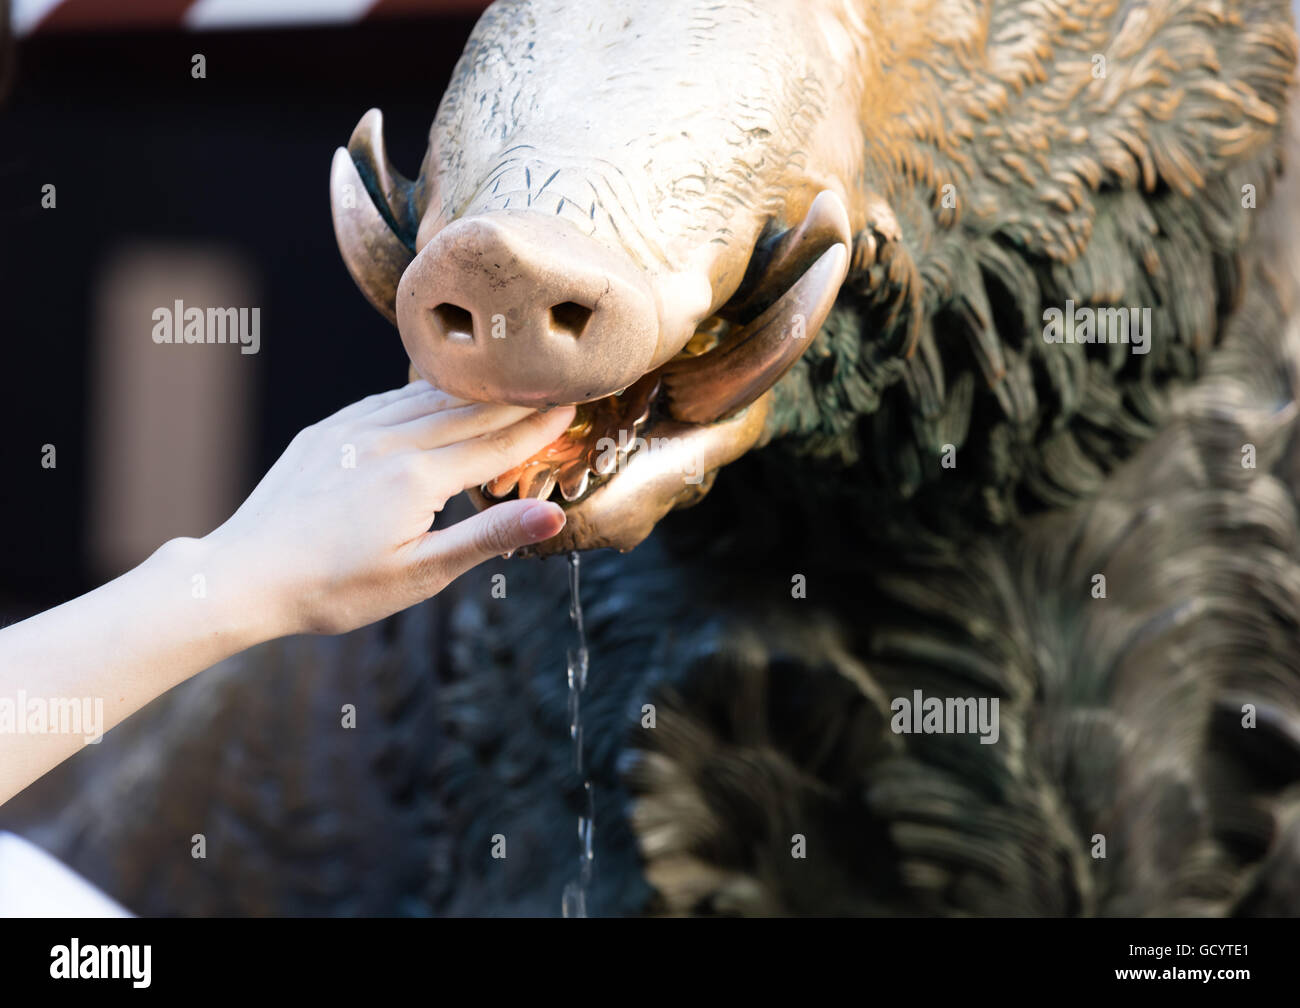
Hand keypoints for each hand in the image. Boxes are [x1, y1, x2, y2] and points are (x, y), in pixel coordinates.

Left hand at [202, 380, 574, 635]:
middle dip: (515, 399)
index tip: (571, 405)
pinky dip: (421, 393)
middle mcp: (388, 442)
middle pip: (468, 414)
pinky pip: (385, 400)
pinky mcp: (326, 432)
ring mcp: (353, 431)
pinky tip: (434, 392)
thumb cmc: (334, 589)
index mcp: (418, 478)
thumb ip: (489, 536)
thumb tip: (552, 513)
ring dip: (472, 391)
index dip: (538, 427)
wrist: (244, 577)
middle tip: (552, 382)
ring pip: (427, 399)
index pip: (496, 445)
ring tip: (506, 381)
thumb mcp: (420, 574)